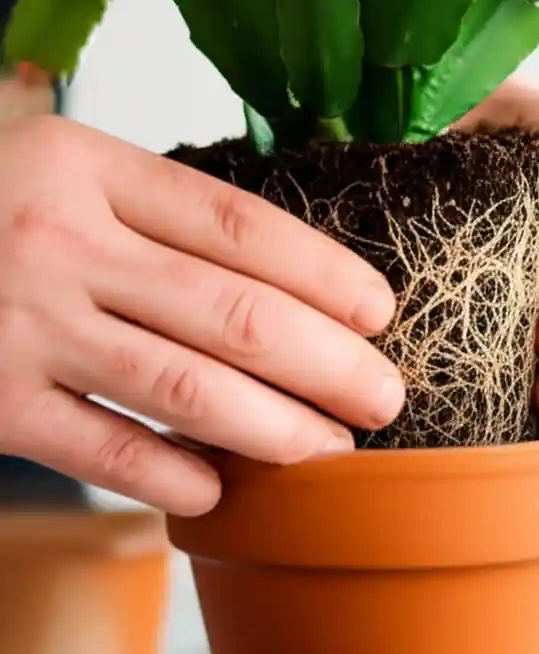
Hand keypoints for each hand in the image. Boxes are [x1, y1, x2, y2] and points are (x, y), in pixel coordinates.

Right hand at [0, 117, 404, 515]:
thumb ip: (150, 206)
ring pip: (186, 388)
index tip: (380, 312)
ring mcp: (18, 324)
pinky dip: (170, 473)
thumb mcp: (54, 164)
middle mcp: (58, 241)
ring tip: (333, 450)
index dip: (326, 275)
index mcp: (88, 167)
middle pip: (237, 314)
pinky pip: (101, 448)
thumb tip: (285, 269)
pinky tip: (223, 489)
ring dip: (278, 429)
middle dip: (330, 366)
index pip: (242, 225)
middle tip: (386, 398)